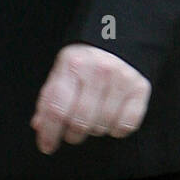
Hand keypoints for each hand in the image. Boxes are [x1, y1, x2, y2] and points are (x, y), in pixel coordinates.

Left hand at [30, 43, 150, 153]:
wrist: (120, 34)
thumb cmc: (86, 57)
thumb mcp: (63, 68)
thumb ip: (50, 97)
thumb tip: (40, 125)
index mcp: (72, 64)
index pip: (57, 108)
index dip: (49, 133)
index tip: (47, 146)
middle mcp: (97, 71)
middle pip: (80, 122)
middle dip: (72, 134)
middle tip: (72, 130)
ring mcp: (121, 79)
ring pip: (102, 126)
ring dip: (94, 130)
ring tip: (93, 118)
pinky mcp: (140, 88)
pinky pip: (126, 125)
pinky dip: (117, 129)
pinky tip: (111, 119)